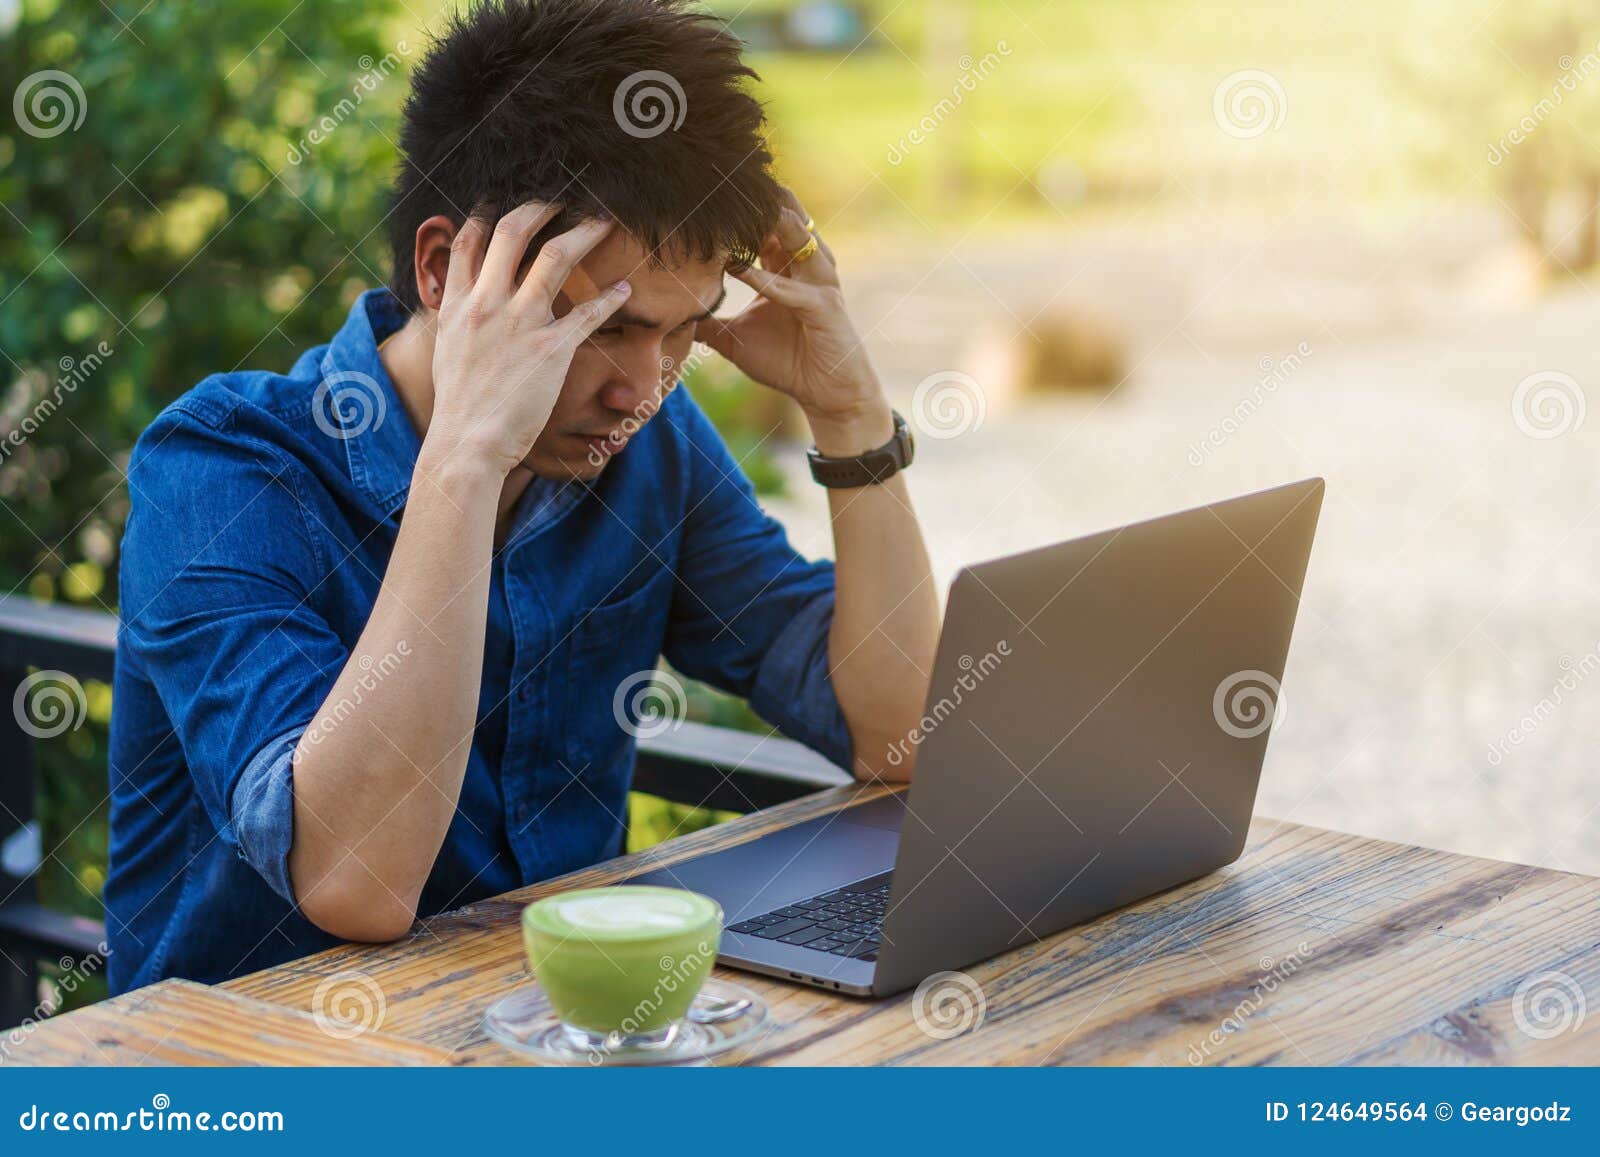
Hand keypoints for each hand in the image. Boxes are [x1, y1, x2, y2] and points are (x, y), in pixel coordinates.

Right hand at [425, 202, 630, 476]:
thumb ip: (458, 320)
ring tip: (606, 220)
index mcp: (458, 304)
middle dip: (543, 205)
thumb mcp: (446, 352)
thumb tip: (463, 306)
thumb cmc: (460, 407)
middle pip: (513, 231)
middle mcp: (487, 303)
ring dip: (584, 232)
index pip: (470, 240)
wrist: (466, 445)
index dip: (490, 211)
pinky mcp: (550, 350)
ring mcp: (519, 324)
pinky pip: (587, 313)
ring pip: (555, 257)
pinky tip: (625, 289)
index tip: (510, 198)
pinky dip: (610, 297)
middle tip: (567, 195)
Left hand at [697, 191, 887, 437]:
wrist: (827, 394)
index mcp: (786, 270)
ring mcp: (819, 285)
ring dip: (771, 224)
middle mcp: (806, 269)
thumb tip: (672, 319)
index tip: (709, 191)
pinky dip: (767, 281)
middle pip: (786, 221)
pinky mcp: (825, 309)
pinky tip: (741, 270)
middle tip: (725, 177)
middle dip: (760, 201)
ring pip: (798, 242)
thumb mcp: (736, 341)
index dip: (741, 211)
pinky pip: (792, 291)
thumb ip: (709, 325)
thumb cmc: (788, 363)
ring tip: (742, 204)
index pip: (764, 228)